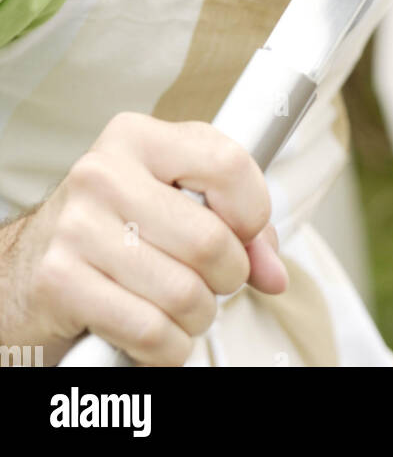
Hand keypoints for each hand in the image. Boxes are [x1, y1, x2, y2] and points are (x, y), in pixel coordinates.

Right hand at [0, 111, 287, 366]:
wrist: (26, 269)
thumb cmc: (114, 229)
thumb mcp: (174, 201)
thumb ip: (236, 226)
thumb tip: (274, 273)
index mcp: (138, 138)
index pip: (228, 164)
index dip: (253, 211)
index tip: (247, 233)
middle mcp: (104, 174)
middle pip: (210, 241)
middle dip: (227, 277)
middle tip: (212, 281)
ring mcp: (77, 227)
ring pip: (184, 293)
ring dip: (197, 317)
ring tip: (180, 307)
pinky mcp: (59, 281)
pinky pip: (149, 331)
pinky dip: (166, 346)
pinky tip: (155, 332)